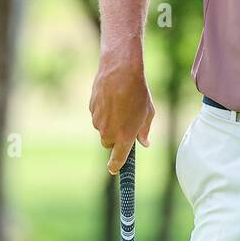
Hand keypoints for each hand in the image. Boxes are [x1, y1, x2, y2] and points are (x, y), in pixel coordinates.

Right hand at [88, 55, 155, 173]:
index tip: (114, 169)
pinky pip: (97, 116)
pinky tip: (112, 98)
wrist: (121, 71)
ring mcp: (98, 121)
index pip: (117, 160)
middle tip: (125, 124)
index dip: (115, 166)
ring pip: (102, 128)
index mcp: (125, 136)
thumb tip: (144, 143)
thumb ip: (144, 131)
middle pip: (108, 143)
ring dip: (110, 123)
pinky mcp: (91, 109)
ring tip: (121, 105)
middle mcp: (109, 132)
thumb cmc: (138, 92)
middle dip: (115, 138)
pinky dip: (104, 111)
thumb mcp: (148, 112)